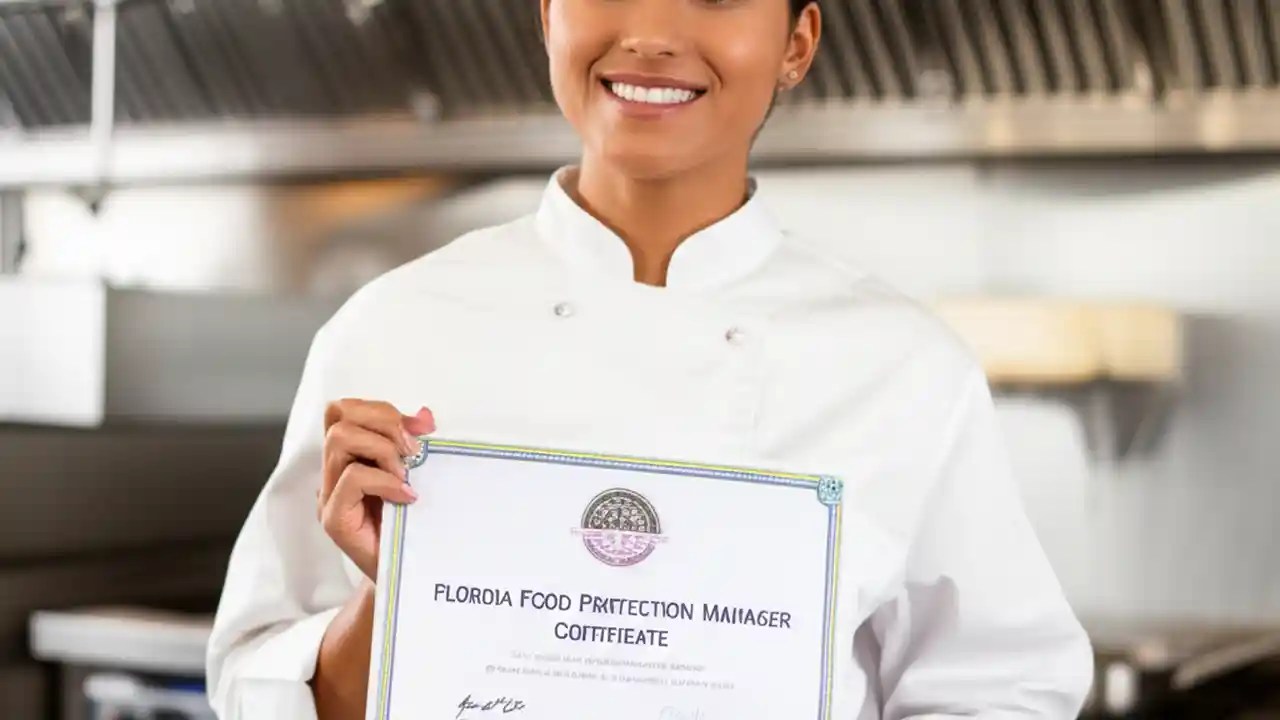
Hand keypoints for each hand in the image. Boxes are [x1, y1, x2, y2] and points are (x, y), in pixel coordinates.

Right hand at [319, 400, 434, 579]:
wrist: (408, 577)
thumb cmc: (412, 525)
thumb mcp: (416, 477)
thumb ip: (413, 447)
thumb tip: (425, 416)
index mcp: (349, 457)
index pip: (344, 409)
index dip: (382, 409)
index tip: (421, 430)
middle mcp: (332, 472)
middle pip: (338, 414)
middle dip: (383, 421)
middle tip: (413, 451)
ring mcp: (329, 495)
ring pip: (339, 440)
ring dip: (383, 449)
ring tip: (406, 475)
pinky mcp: (334, 519)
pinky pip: (351, 478)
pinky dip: (384, 480)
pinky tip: (406, 497)